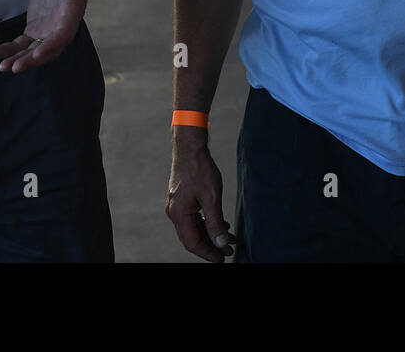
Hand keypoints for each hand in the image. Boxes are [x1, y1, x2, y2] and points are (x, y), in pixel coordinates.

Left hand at [0, 0, 96, 72]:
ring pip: (32, 51)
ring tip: (1, 66)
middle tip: (12, 67)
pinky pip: (21, 45)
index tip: (36, 55)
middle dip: (30, 60)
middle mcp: (60, 28)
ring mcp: (47, 32)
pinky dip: (8, 50)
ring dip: (17, 59)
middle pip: (46, 51)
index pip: (62, 36)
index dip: (50, 46)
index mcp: (71, 15)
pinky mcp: (35, 30)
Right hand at [166, 134, 233, 261]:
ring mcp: (177, 205)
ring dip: (210, 234)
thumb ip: (215, 223)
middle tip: (228, 250)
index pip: (193, 243)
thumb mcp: (211, 198)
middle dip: (211, 245)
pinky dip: (207, 223)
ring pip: (194, 227)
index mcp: (179, 214)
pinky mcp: (182, 199)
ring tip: (229, 238)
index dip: (208, 253)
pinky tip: (221, 223)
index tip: (223, 259)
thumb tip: (220, 243)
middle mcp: (175, 212)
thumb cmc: (199, 169)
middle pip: (192, 237)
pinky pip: (194, 217)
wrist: (190, 146)